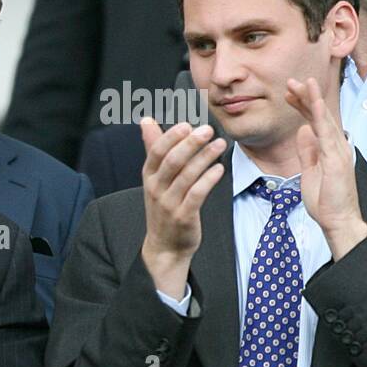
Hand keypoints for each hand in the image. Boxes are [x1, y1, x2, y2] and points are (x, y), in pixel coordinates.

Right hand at [138, 118, 226, 296]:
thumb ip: (153, 148)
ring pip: (187, 176)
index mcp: (149, 176)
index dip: (171, 137)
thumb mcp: (154, 178)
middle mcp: (156, 189)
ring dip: (205, 158)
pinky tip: (219, 168)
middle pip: (172, 161)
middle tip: (208, 130)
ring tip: (220, 144)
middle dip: (190, 144)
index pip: (156, 152)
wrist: (165, 246)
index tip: (187, 124)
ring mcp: (169, 204)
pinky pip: (197, 194)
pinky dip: (208, 179)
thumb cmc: (163, 206)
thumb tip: (146, 120)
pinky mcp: (183, 217)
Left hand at [285, 76, 366, 259]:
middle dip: (305, 96)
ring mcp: (338, 151)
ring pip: (324, 118)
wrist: (337, 221)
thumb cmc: (326, 201)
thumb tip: (302, 132)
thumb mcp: (310, 171)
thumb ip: (307, 151)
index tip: (288, 94)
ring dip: (313, 99)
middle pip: (319, 115)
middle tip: (291, 82)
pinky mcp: (336, 158)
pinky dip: (321, 115)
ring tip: (304, 82)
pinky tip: (315, 101)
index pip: (314, 121)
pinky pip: (327, 133)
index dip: (302, 105)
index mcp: (329, 149)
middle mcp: (336, 146)